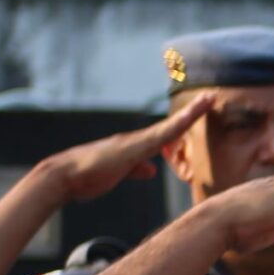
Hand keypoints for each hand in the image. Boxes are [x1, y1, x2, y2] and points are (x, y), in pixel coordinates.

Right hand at [34, 99, 212, 203]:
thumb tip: (151, 170)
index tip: (201, 112)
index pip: (165, 134)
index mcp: (134, 147)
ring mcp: (134, 142)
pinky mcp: (131, 149)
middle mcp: (136, 140)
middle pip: (172, 125)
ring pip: (169, 126)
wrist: (61, 177)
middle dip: (193, 112)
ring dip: (190, 113)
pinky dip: (176, 126)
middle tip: (212, 97)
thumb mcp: (117, 174)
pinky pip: (160, 136)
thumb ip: (135, 170)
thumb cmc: (84, 178)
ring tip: (209, 99)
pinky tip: (190, 119)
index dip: (184, 123)